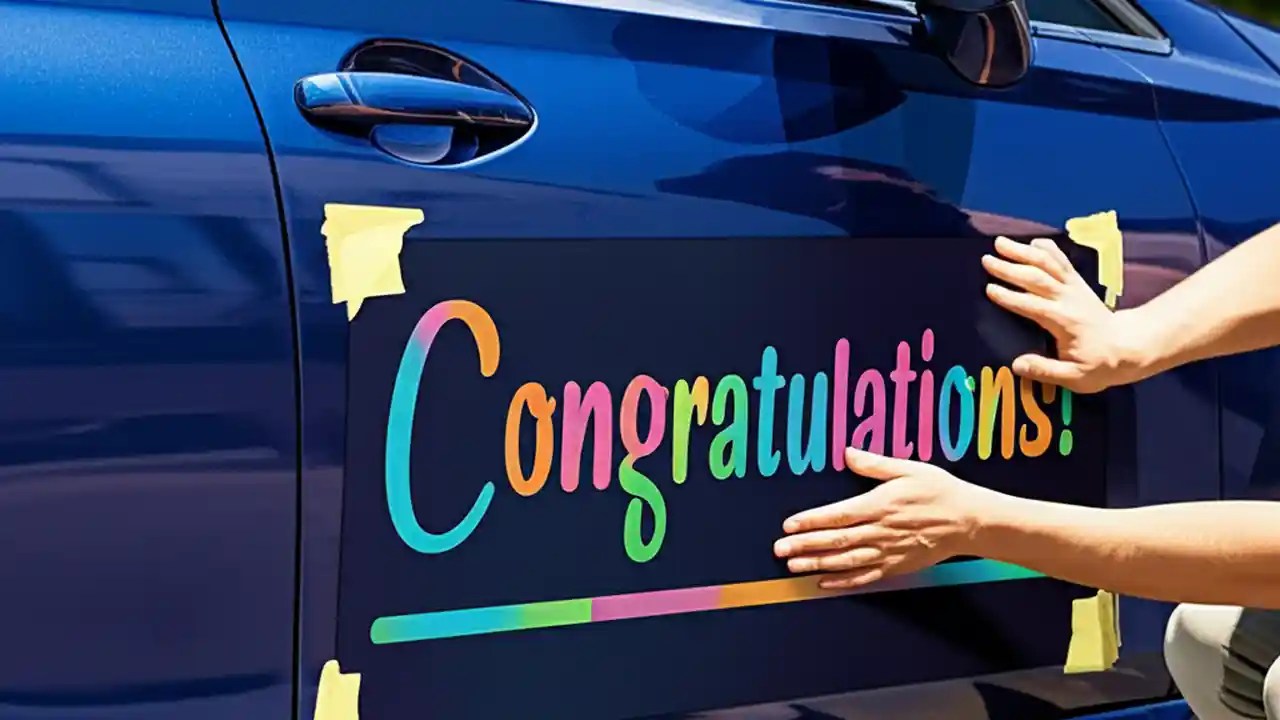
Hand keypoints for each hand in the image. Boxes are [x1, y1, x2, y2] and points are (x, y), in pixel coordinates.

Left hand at [773, 448, 995, 588]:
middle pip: (836, 541)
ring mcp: (888, 552)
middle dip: (805, 545)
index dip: (811, 521)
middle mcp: (881, 532)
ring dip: (817, 564)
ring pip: (846, 561)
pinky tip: (823, 582)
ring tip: (793, 566)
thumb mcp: (909, 469)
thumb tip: (847, 452)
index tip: (788, 524)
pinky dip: (843, 581)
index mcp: (880, 505)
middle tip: (779, 549)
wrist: (969, 521)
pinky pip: (865, 576)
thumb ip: (875, 464)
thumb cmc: (939, 491)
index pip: (838, 515)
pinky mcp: (896, 566)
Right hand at [983, 236, 1146, 393]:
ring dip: (1023, 252)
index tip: (989, 289)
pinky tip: (1032, 242)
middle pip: (1036, 278)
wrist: (1130, 347)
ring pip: (1047, 263)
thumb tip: (1017, 364)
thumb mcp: (1075, 377)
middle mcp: (1068, 299)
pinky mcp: (1077, 283)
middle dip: (1009, 268)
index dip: (1010, 297)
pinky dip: (1047, 249)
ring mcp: (1074, 288)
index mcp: (1063, 321)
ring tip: (1000, 242)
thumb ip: (1045, 370)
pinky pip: (1061, 260)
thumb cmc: (1101, 365)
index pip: (1032, 305)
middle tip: (986, 260)